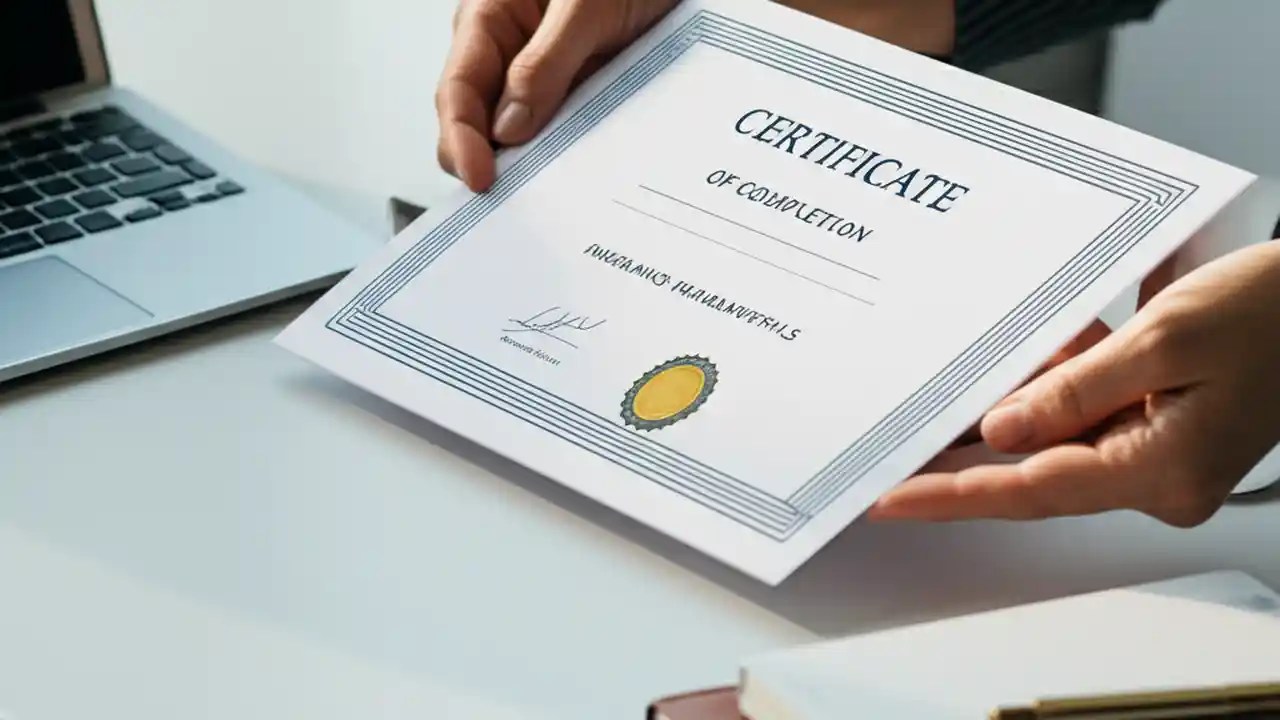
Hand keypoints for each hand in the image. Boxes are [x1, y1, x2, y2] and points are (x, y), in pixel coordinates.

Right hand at [436, 0, 679, 191]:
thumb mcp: (585, 6)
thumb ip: (546, 61)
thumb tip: (508, 127)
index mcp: (488, 19)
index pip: (457, 90)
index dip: (460, 139)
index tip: (479, 179)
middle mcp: (507, 52)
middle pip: (478, 123)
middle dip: (489, 163)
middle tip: (514, 202)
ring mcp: (541, 78)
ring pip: (519, 137)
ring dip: (530, 166)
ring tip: (547, 199)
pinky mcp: (576, 94)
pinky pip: (561, 134)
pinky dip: (564, 157)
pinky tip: (578, 177)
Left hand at [871, 240, 1279, 526]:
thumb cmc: (1270, 314)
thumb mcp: (1163, 340)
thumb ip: (1073, 389)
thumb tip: (1000, 431)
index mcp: (1161, 469)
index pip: (1029, 491)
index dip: (951, 495)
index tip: (890, 498)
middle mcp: (1155, 477)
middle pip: (1032, 474)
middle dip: (959, 460)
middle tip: (887, 455)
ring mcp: (1156, 457)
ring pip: (1054, 441)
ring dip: (1010, 408)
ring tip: (947, 391)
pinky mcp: (1155, 431)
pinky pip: (1082, 418)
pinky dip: (1051, 388)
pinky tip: (1024, 357)